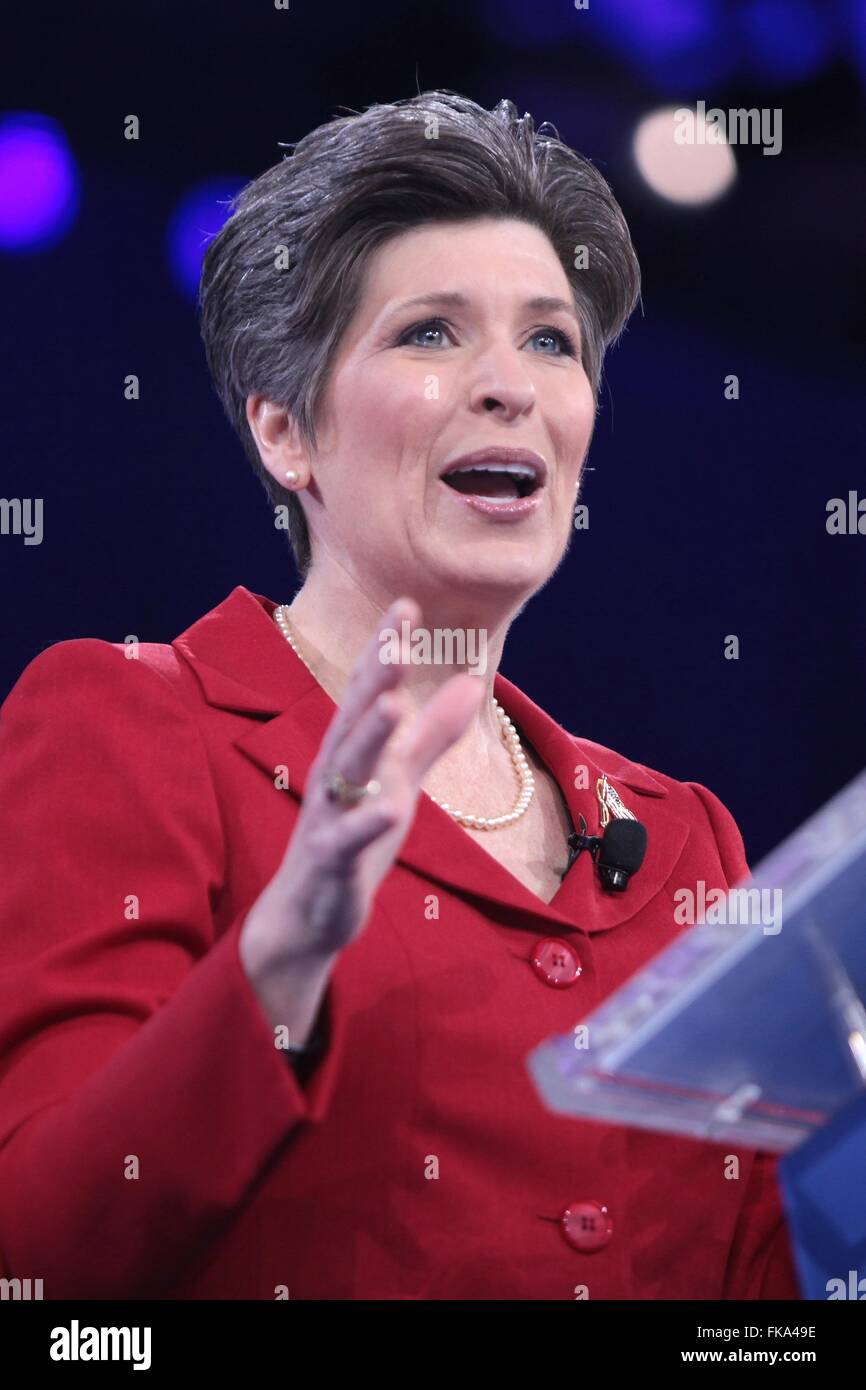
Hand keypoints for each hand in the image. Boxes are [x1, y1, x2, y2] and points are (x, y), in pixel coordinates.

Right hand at [238, 598, 484, 1018]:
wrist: (309, 912)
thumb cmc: (353, 836)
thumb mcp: (400, 780)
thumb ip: (433, 734)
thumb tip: (472, 680)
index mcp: (353, 750)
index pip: (370, 690)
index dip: (385, 649)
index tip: (406, 605)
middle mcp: (335, 774)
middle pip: (356, 717)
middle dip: (376, 675)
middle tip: (398, 634)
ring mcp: (329, 816)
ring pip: (347, 771)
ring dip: (369, 736)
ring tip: (394, 702)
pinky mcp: (330, 860)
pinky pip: (346, 839)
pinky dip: (365, 823)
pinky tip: (389, 809)